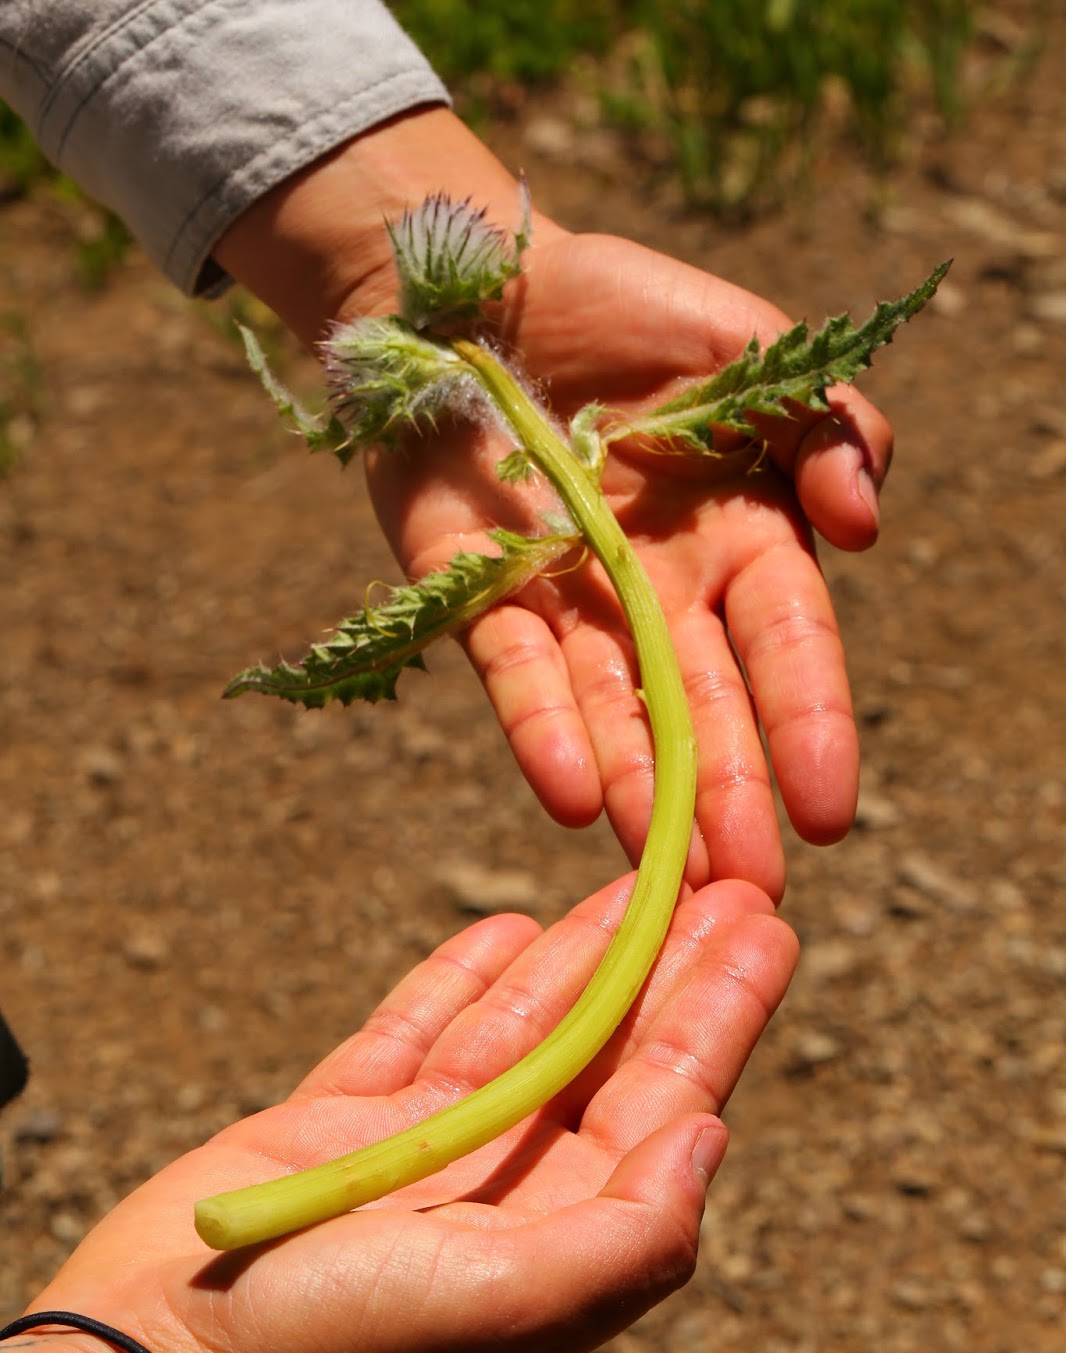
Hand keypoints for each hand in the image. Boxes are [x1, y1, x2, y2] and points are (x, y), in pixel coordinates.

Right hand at [10, 876, 794, 1352]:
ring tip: (636, 883)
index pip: (667, 1100)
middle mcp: (510, 1190)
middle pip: (612, 1052)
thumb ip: (632, 1231)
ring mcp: (428, 1150)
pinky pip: (423, 1030)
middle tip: (726, 877)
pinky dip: (464, 979)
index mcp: (563, 1238)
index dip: (722, 1011)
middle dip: (670, 965)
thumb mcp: (513, 1310)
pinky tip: (512, 928)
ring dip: (583, 954)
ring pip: (526, 1028)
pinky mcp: (348, 1121)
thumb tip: (711, 1134)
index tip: (765, 929)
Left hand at [363, 225, 891, 897]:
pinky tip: (570, 798)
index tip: (829, 813)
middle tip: (750, 889)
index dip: (811, 724)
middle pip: (703, 707)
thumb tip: (863, 526)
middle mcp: (658, 591)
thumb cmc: (626, 312)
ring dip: (642, 792)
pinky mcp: (478, 598)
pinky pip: (515, 674)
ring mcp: (568, 602)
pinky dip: (542, 731)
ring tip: (663, 875)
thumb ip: (823, 424)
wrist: (477, 289)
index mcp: (738, 537)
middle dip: (729, 796)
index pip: (786, 645)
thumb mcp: (747, 346)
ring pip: (612, 713)